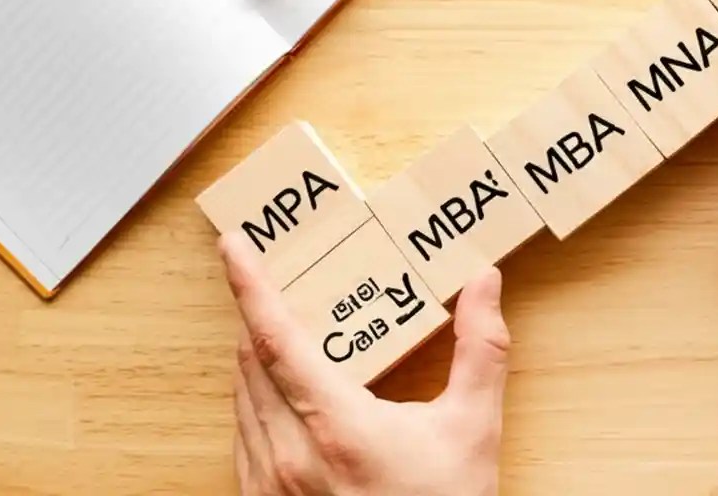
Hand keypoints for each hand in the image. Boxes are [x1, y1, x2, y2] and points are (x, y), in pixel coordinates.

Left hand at [221, 233, 508, 495]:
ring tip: (275, 327)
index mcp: (336, 425)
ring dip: (254, 357)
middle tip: (269, 275)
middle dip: (258, 314)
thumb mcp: (474, 431)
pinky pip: (241, 436)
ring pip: (240, 399)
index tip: (233, 246)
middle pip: (250, 361)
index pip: (276, 339)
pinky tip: (277, 393)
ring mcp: (268, 485)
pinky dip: (252, 400)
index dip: (250, 286)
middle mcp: (289, 454)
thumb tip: (485, 284)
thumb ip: (480, 350)